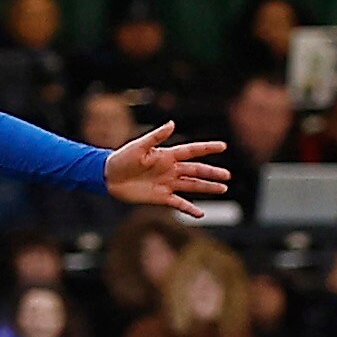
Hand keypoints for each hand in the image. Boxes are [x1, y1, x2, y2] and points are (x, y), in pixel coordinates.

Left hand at [104, 120, 228, 218]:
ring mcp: (167, 183)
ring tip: (223, 188)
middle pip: (196, 170)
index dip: (207, 148)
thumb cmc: (122, 158)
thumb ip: (156, 136)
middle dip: (212, 173)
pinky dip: (189, 208)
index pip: (192, 151)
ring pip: (192, 185)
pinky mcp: (160, 197)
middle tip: (228, 175)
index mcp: (167, 155)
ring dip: (207, 187)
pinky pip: (179, 203)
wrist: (108, 177)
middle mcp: (170, 169)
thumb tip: (172, 123)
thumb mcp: (139, 146)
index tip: (223, 146)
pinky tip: (201, 213)